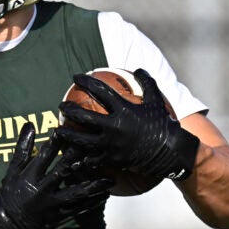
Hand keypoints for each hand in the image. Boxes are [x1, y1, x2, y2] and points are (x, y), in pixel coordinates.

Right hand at [0, 124, 112, 228]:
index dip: (57, 142)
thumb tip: (30, 124)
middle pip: (64, 171)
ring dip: (93, 186)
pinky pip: (78, 209)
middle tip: (97, 148)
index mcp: (30, 176)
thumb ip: (22, 147)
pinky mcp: (58, 216)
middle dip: (80, 160)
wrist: (7, 224)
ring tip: (110, 179)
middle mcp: (41, 189)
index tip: (69, 130)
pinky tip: (105, 196)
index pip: (44, 155)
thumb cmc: (10, 192)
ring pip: (75, 193)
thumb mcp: (12, 169)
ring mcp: (51, 204)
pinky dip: (92, 203)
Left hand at [57, 68, 199, 180]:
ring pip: (82, 140)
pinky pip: (92, 159)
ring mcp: (112, 145)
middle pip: (84, 117)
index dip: (86, 82)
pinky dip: (81, 158)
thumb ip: (147, 82)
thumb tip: (138, 69)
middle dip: (69, 110)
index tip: (76, 77)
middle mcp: (114, 126)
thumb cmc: (163, 124)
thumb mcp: (156, 100)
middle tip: (61, 106)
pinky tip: (72, 156)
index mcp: (123, 109)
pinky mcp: (112, 159)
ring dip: (68, 135)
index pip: (100, 91)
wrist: (169, 152)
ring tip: (59, 131)